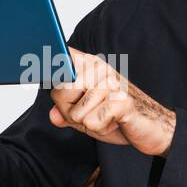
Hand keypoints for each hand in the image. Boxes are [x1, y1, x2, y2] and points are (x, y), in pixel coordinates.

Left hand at [49, 46, 174, 156]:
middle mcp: (99, 67)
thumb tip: (53, 116)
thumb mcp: (87, 116)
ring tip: (108, 117)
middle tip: (92, 113)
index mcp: (89, 64)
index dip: (46, 65)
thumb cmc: (119, 117)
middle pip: (60, 91)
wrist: (153, 128)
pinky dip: (101, 129)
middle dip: (71, 112)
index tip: (33, 65)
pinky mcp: (122, 101)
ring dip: (90, 123)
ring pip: (76, 112)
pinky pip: (92, 122)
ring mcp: (112, 82)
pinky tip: (116, 122)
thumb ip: (68, 113)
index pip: (58, 57)